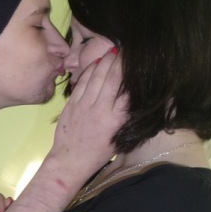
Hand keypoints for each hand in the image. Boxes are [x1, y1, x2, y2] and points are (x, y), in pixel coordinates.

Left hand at [52, 48, 127, 184]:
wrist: (71, 162)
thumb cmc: (99, 152)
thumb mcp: (119, 137)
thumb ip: (126, 116)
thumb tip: (136, 96)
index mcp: (116, 121)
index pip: (128, 91)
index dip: (133, 73)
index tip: (139, 62)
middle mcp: (100, 111)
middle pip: (112, 78)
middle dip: (120, 61)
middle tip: (126, 49)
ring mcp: (84, 106)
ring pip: (96, 76)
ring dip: (105, 61)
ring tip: (113, 51)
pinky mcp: (71, 105)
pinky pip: (82, 82)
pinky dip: (90, 70)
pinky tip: (96, 62)